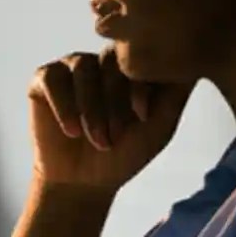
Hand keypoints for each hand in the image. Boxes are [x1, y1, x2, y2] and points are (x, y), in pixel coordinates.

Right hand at [29, 47, 193, 192]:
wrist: (83, 182)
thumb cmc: (123, 154)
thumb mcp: (160, 124)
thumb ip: (175, 92)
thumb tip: (192, 60)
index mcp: (132, 66)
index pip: (140, 54)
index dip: (141, 83)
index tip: (141, 118)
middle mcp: (103, 60)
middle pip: (111, 59)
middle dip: (115, 99)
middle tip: (115, 135)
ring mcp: (72, 67)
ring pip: (83, 68)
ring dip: (91, 107)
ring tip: (97, 139)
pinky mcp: (43, 79)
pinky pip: (53, 78)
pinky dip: (63, 105)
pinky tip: (70, 130)